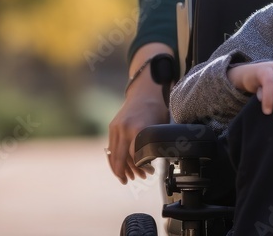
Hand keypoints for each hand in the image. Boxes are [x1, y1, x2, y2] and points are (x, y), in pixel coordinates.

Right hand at [106, 44, 170, 183]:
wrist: (146, 91)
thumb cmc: (158, 109)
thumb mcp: (161, 128)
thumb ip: (155, 146)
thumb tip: (153, 165)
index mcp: (138, 129)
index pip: (135, 156)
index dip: (141, 167)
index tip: (148, 172)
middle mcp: (124, 129)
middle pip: (120, 157)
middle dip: (125, 172)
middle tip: (129, 181)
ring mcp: (116, 127)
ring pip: (113, 153)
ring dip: (118, 167)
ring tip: (125, 176)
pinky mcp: (112, 126)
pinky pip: (111, 146)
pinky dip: (114, 157)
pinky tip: (119, 166)